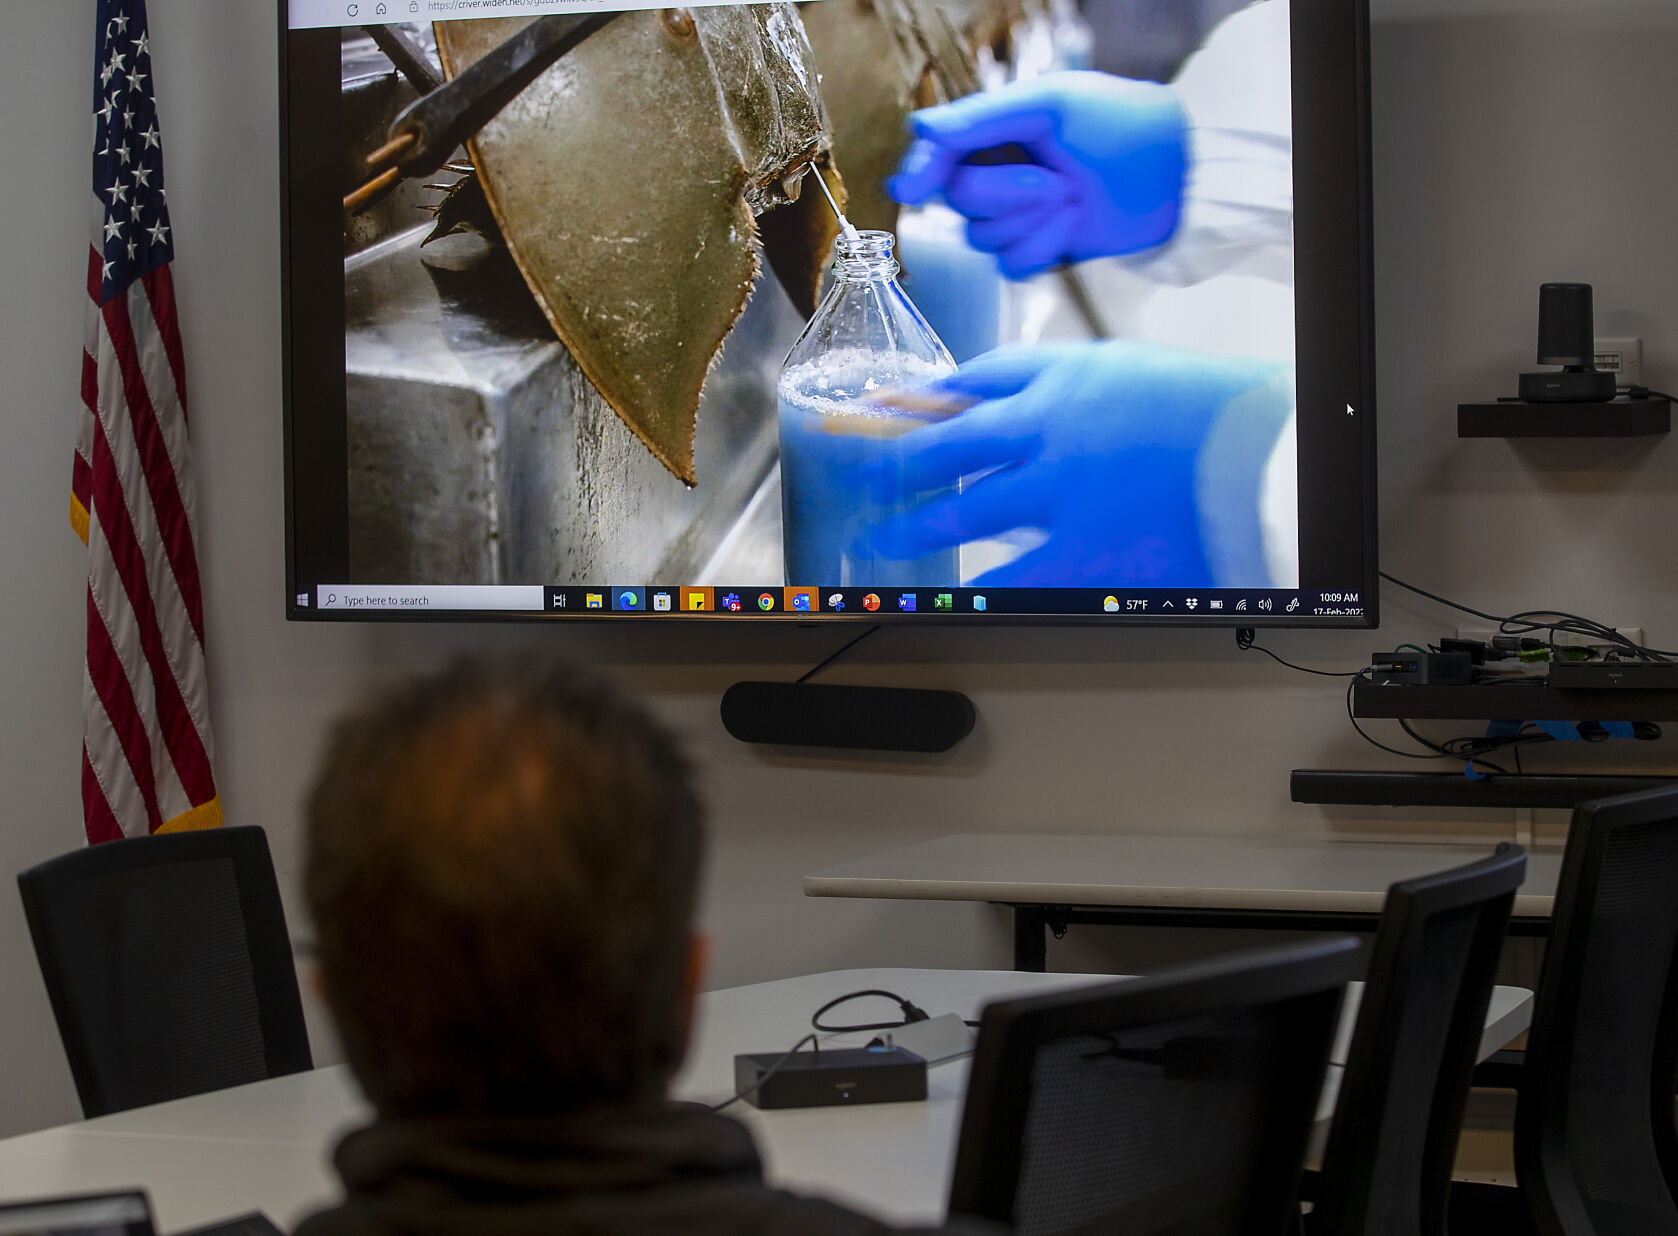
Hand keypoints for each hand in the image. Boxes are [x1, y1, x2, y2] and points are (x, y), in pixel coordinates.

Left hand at [857, 342, 1286, 586]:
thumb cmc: (1216, 408)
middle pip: (949, 441)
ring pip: (964, 505)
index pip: (974, 381)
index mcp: (1064, 375)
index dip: (924, 397)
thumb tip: (1008, 400)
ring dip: (913, 524)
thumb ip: (1069, 382)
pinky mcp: (1084, 546)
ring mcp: (1061, 489)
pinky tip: (950, 594)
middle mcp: (1048, 426)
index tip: (890, 406)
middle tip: (869, 476)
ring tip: (878, 539)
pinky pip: (1013, 575)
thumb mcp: (1134, 369)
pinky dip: (976, 587)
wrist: (1271, 452)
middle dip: (899, 461)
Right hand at [887, 71, 1186, 278]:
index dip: (923, 171)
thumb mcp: (1049, 106)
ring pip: (982, 237)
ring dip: (1032, 221)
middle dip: (1005, 193)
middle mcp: (996, 173)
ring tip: (1074, 198)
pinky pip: (1009, 266)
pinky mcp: (1035, 251)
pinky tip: (1073, 227)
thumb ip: (981, 119)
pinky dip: (1042, 248)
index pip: (938, 155)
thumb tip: (920, 126)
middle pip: (958, 201)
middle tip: (1055, 179)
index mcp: (994, 132)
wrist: (1171, 175)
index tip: (915, 187)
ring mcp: (1014, 216)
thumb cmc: (1117, 124)